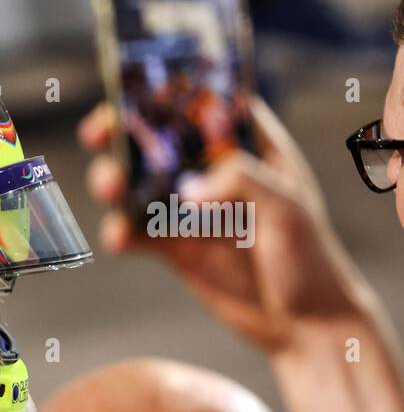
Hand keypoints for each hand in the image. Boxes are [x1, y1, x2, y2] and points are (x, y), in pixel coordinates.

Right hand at [79, 97, 370, 352]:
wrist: (302, 324)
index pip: (206, 105)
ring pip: (137, 184)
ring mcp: (189, 210)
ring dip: (114, 181)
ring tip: (109, 189)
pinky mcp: (173, 247)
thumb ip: (244, 184)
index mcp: (249, 149)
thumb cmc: (311, 259)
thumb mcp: (289, 210)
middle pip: (157, 139)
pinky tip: (119, 238)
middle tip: (99, 134)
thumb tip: (189, 187)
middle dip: (122, 133)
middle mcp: (213, 173)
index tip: (137, 87)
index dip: (171, 90)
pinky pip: (135, 232)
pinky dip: (120, 232)